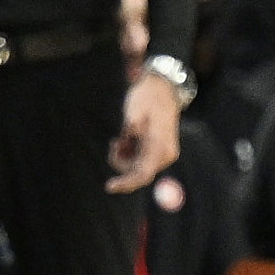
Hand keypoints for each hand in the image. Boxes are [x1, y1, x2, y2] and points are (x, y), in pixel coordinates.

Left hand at [108, 69, 181, 193]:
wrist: (161, 88)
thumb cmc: (147, 97)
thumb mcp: (134, 110)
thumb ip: (129, 130)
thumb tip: (124, 143)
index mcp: (160, 146)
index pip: (143, 173)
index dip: (126, 183)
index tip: (109, 186)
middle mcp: (165, 155)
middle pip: (138, 173)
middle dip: (121, 163)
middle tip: (114, 143)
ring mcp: (163, 155)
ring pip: (137, 169)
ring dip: (124, 158)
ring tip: (121, 138)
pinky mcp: (158, 153)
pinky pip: (139, 162)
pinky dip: (128, 155)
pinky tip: (127, 138)